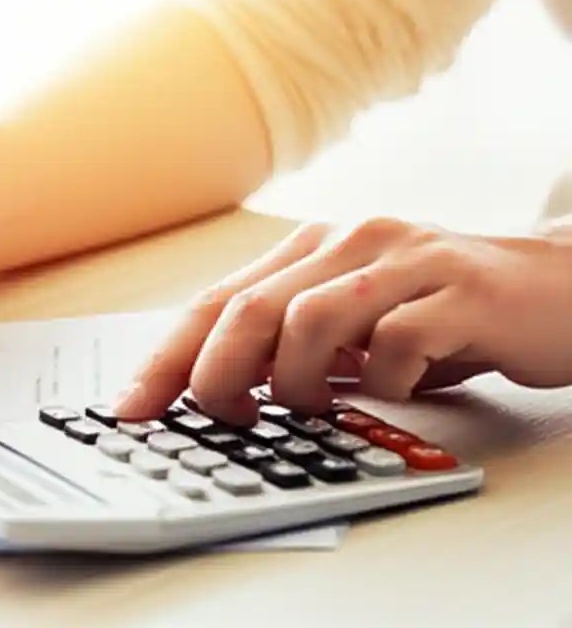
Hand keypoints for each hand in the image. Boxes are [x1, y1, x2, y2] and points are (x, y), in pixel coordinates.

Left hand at [115, 218, 571, 425]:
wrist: (562, 288)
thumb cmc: (447, 312)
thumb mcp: (358, 324)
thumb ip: (296, 347)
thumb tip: (218, 393)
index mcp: (315, 250)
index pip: (218, 301)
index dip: (167, 356)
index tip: (132, 406)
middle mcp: (351, 243)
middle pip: (250, 308)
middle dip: (213, 374)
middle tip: (218, 418)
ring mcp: (405, 262)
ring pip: (310, 321)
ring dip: (298, 382)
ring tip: (314, 407)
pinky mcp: (460, 291)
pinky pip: (395, 341)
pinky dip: (381, 379)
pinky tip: (397, 385)